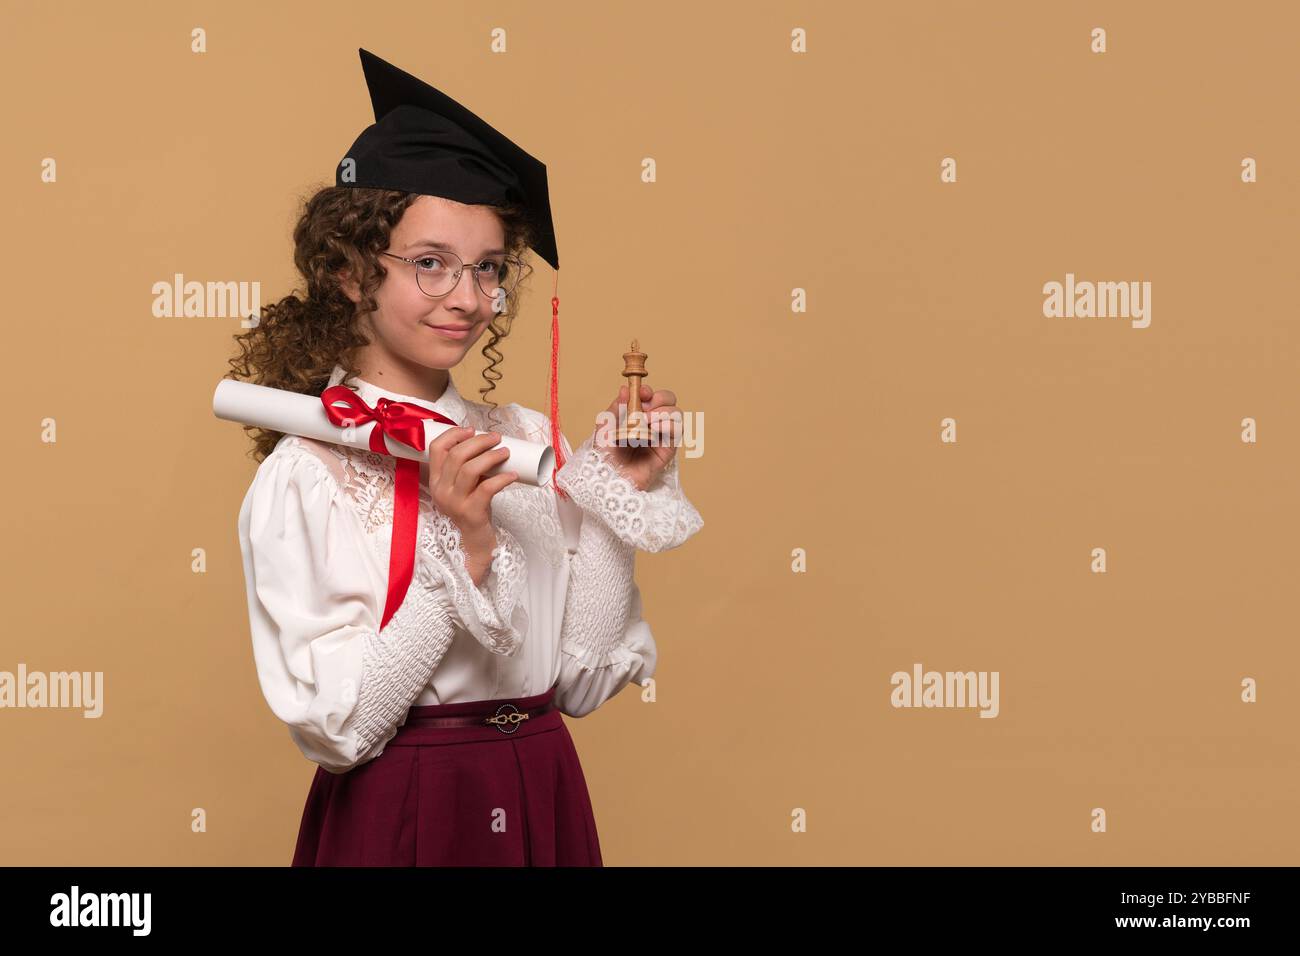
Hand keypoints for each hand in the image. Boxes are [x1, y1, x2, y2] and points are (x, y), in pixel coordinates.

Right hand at [427, 425, 517, 586]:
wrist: (475, 541)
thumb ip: (467, 468)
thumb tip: (487, 442)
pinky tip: (513, 474)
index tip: (472, 429)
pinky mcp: (471, 512)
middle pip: (456, 455)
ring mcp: (454, 502)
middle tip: (496, 438)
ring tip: (505, 452)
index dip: (454, 434)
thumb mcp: (463, 486)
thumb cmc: (472, 508)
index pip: (436, 448)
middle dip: (478, 442)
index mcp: (435, 481)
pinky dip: (502, 478)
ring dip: (490, 456)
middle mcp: (441, 490)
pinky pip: (487, 488)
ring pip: (470, 469)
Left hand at [594, 383, 679, 491]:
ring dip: (665, 411)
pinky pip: (677, 431)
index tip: (642, 392)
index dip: (648, 391)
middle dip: (661, 398)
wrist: (609, 480)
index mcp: (636, 416)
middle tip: (647, 406)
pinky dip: (669, 424)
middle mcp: (651, 424)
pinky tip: (655, 427)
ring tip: (649, 419)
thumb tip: (625, 389)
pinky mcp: (668, 449)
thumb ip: (616, 408)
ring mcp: (661, 436)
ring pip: (676, 413)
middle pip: (668, 401)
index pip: (650, 397)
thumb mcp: (604, 428)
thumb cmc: (604, 457)